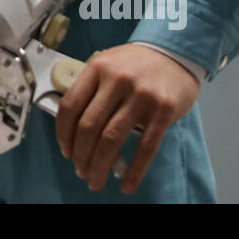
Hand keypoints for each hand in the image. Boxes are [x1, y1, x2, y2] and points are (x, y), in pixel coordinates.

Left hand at [54, 43, 199, 194]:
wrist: (174, 52)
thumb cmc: (134, 63)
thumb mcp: (107, 65)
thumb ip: (90, 89)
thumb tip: (73, 131)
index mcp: (97, 68)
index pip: (71, 105)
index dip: (63, 134)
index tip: (66, 151)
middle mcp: (117, 80)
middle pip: (89, 126)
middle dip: (81, 156)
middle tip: (80, 171)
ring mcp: (141, 95)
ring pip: (112, 139)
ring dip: (100, 166)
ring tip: (95, 180)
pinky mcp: (163, 111)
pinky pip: (145, 147)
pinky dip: (134, 171)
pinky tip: (127, 186)